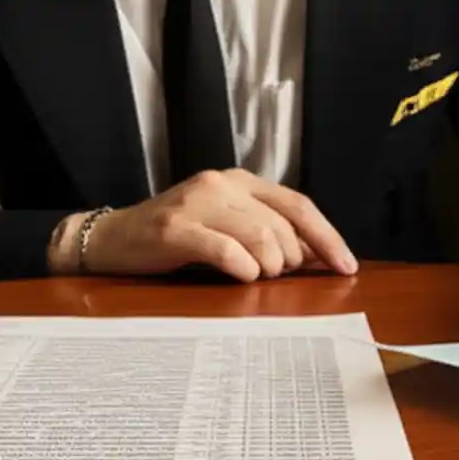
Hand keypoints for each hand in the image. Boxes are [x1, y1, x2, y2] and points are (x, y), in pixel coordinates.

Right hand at [47, 169, 357, 280]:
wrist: (112, 239)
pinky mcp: (177, 227)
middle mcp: (222, 184)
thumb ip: (266, 234)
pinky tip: (239, 277)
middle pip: (283, 226)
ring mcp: (198, 202)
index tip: (346, 267)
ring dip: (266, 268)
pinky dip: (242, 270)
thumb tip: (315, 257)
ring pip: (261, 238)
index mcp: (240, 181)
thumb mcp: (224, 227)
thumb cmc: (174, 240)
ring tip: (252, 277)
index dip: (327, 237)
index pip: (299, 205)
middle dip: (289, 261)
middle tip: (271, 276)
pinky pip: (226, 251)